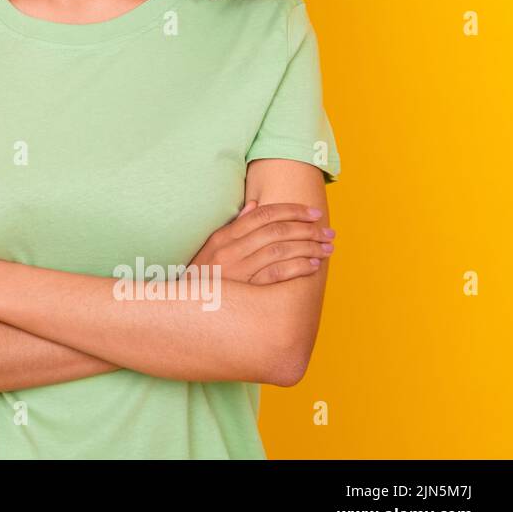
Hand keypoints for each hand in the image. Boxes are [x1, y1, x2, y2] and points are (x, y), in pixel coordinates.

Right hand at [187, 200, 334, 284]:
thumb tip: (255, 204)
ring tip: (327, 248)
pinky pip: (277, 274)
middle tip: (327, 231)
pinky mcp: (245, 290)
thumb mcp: (212, 247)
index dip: (292, 211)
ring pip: (280, 250)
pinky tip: (313, 266)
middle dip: (307, 229)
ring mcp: (238, 269)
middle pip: (276, 231)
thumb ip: (235, 226)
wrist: (184, 307)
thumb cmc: (202, 277)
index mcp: (224, 236)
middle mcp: (231, 250)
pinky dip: (298, 267)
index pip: (264, 215)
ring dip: (309, 247)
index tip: (313, 213)